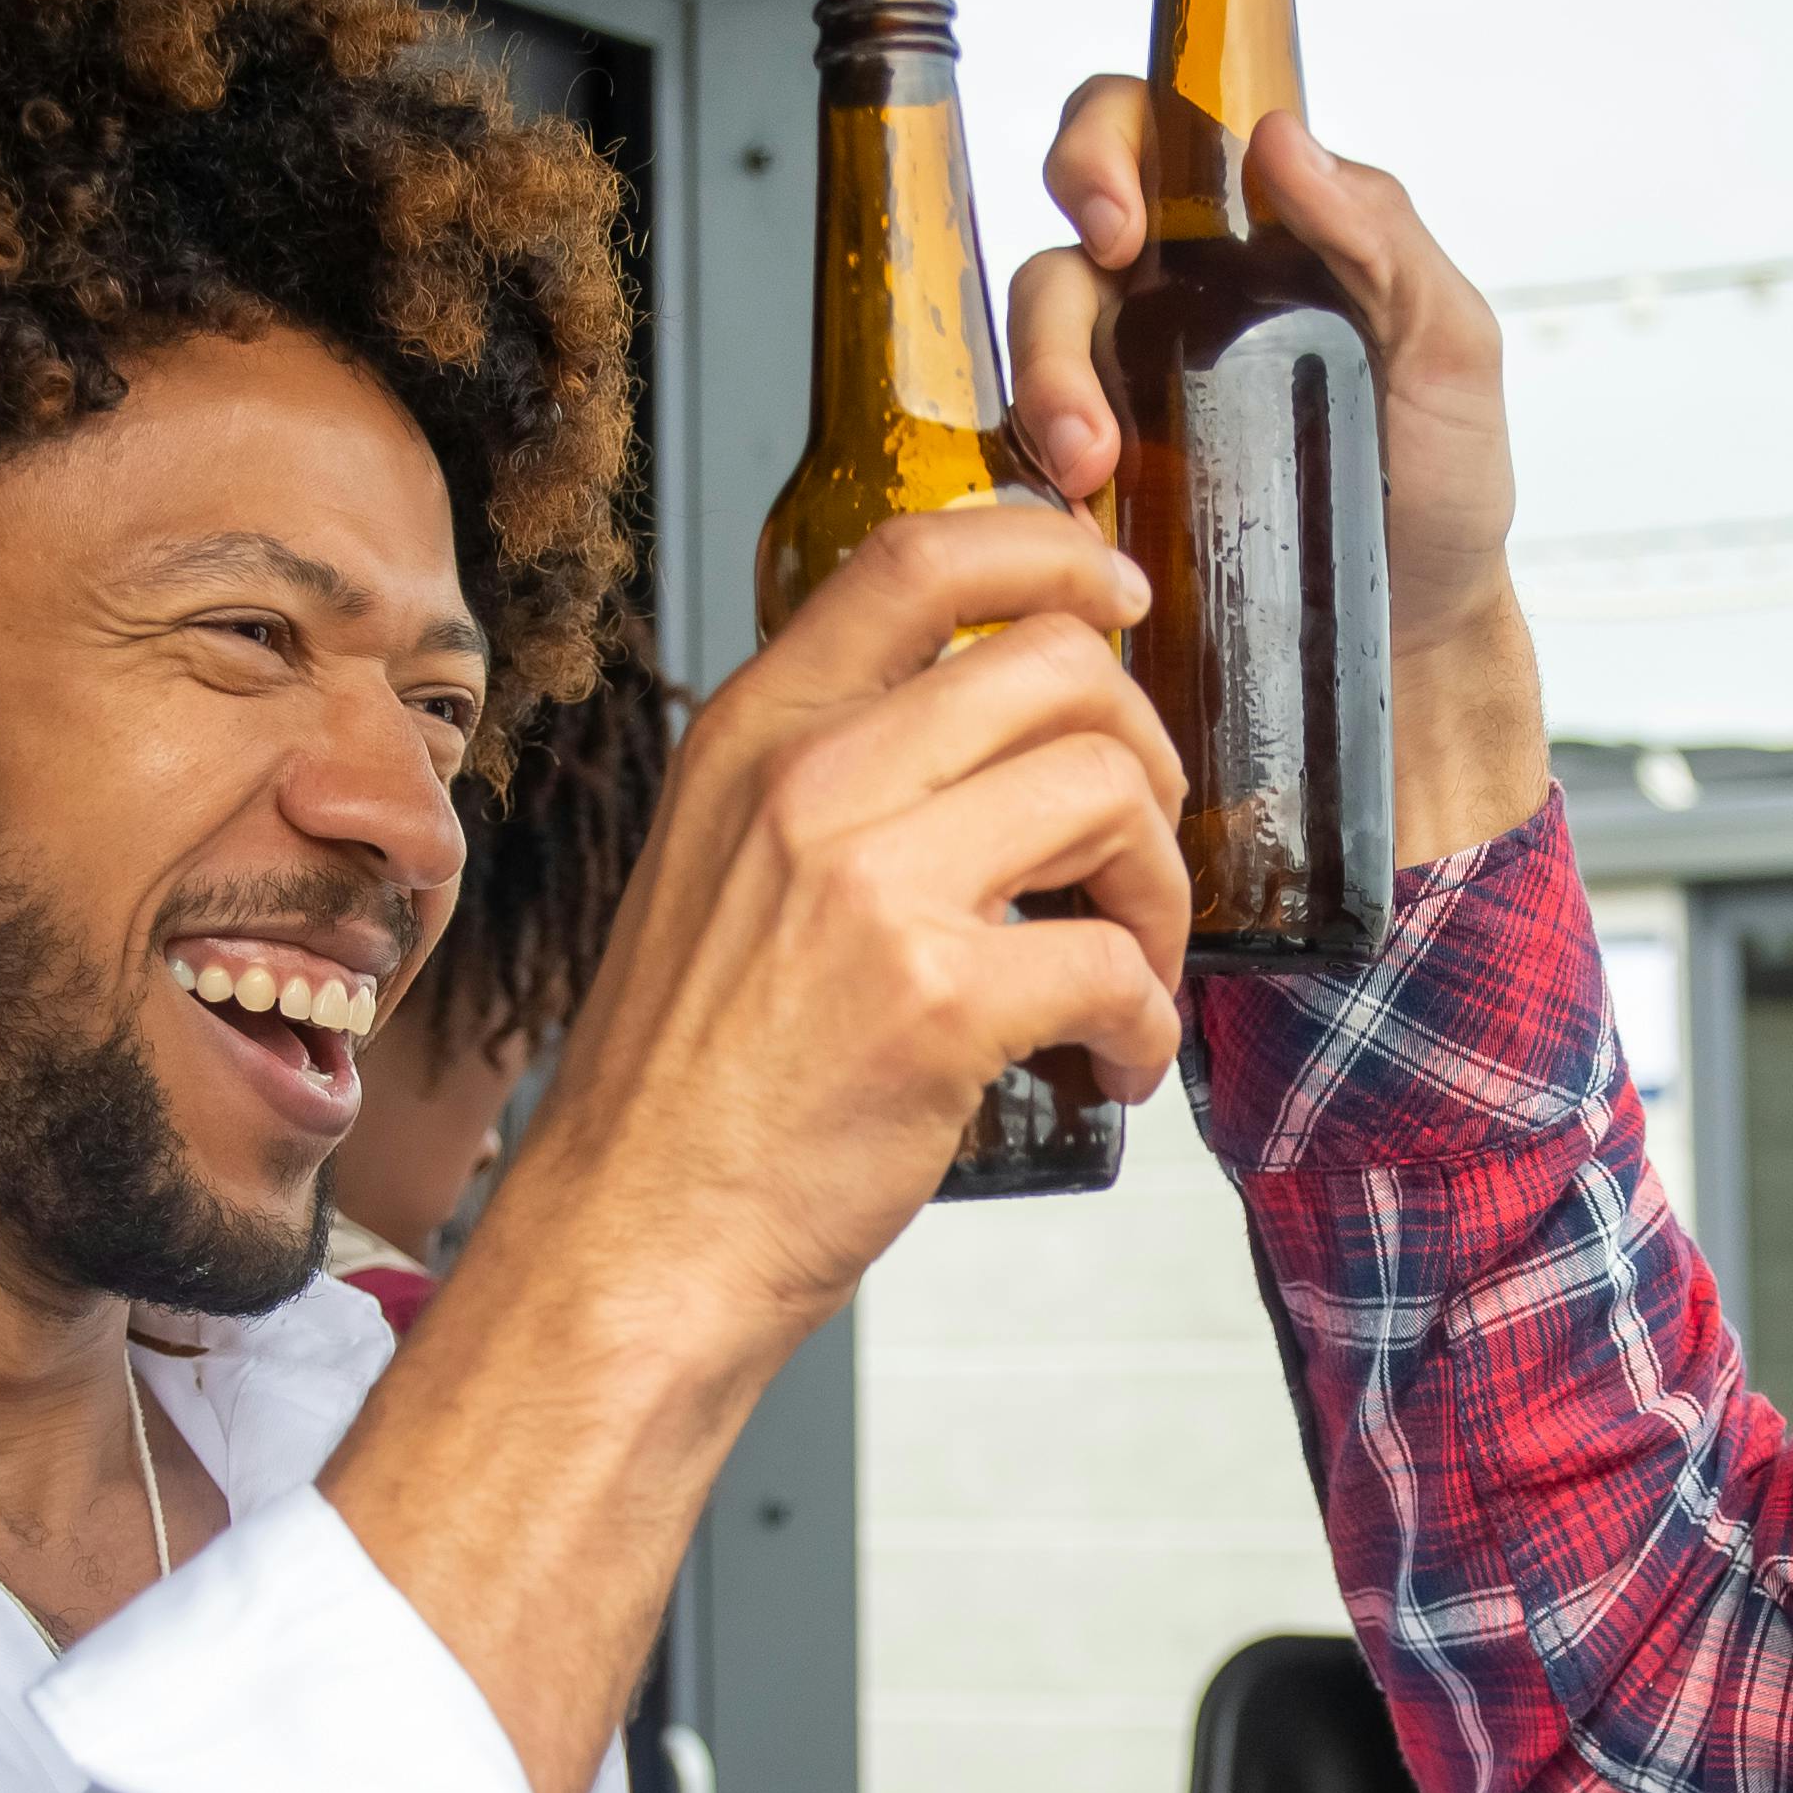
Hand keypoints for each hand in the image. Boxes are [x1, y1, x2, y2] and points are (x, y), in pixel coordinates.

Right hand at [497, 499, 1180, 1334]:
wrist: (632, 1243)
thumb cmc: (686, 1089)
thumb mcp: (719, 873)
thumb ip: (832, 786)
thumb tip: (992, 746)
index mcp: (756, 735)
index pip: (919, 553)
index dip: (1049, 550)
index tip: (1115, 593)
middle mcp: (811, 781)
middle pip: (1061, 666)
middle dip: (1144, 757)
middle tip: (1131, 859)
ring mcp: (874, 886)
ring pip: (1112, 793)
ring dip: (1160, 890)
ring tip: (1126, 972)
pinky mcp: (940, 1001)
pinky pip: (1119, 961)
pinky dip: (1147, 1022)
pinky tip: (1108, 1066)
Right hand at [1010, 89, 1550, 866]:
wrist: (1420, 635)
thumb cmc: (1444, 483)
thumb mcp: (1451, 351)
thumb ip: (1389, 238)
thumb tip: (1280, 138)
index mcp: (1247, 235)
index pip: (1139, 134)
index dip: (1100, 147)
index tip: (1119, 223)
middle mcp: (1170, 301)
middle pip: (1060, 257)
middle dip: (1053, 320)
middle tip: (1093, 396)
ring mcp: (1128, 395)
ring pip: (1033, 358)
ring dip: (1043, 400)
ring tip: (1087, 473)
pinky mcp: (1103, 489)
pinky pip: (1026, 461)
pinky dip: (1034, 485)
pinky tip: (1078, 524)